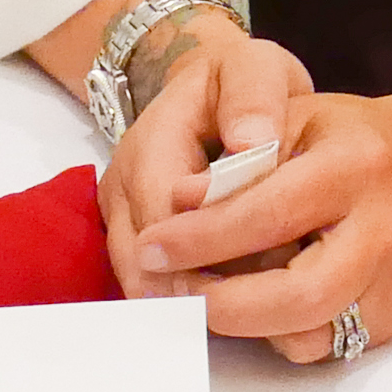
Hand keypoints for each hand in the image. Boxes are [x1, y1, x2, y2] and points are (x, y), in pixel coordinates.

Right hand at [97, 11, 312, 303]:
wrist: (208, 92)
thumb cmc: (239, 84)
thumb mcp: (255, 68)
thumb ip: (253, 96)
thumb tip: (252, 143)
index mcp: (153, 139)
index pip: (166, 206)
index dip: (209, 242)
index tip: (270, 263)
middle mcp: (123, 182)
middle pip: (143, 257)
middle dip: (197, 287)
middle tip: (262, 312)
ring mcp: (121, 215)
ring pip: (140, 279)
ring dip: (189, 302)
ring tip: (250, 323)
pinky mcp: (133, 238)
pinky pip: (147, 283)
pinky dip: (186, 302)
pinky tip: (233, 317)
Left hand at [124, 86, 391, 367]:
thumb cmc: (335, 139)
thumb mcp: (285, 118)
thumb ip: (235, 160)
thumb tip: (179, 202)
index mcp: (358, 164)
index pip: (269, 214)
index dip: (201, 238)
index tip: (153, 246)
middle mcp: (389, 227)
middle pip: (299, 296)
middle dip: (223, 304)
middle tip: (174, 289)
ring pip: (311, 336)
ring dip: (245, 325)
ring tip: (207, 294)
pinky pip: (324, 347)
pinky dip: (278, 333)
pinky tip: (257, 300)